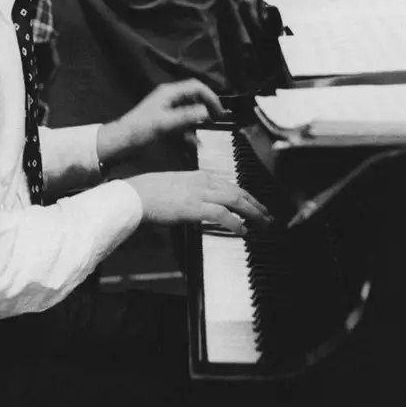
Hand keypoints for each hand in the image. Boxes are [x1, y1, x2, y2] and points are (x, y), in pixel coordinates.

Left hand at [99, 79, 224, 164]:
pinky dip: (190, 133)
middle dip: (207, 108)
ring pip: (189, 113)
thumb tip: (206, 112)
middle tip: (217, 120)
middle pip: (194, 98)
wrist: (120, 142)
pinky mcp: (164, 124)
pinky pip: (182, 125)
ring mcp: (167, 111)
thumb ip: (186, 116)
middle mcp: (169, 99)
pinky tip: (195, 144)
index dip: (210, 97)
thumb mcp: (164, 123)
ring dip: (199, 123)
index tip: (220, 112)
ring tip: (208, 134)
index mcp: (169, 93)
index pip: (196, 87)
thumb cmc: (139, 130)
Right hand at [125, 170, 271, 235]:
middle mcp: (204, 181)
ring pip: (236, 200)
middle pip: (238, 191)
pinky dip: (236, 222)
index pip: (230, 184)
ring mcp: (200, 193)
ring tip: (264, 224)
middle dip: (256, 204)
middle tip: (268, 216)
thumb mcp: (176, 186)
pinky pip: (222, 214)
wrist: (136, 194)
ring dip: (253, 213)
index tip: (256, 204)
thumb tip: (202, 204)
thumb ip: (192, 192)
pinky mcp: (195, 207)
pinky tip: (243, 231)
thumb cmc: (150, 192)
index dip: (247, 195)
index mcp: (199, 175)